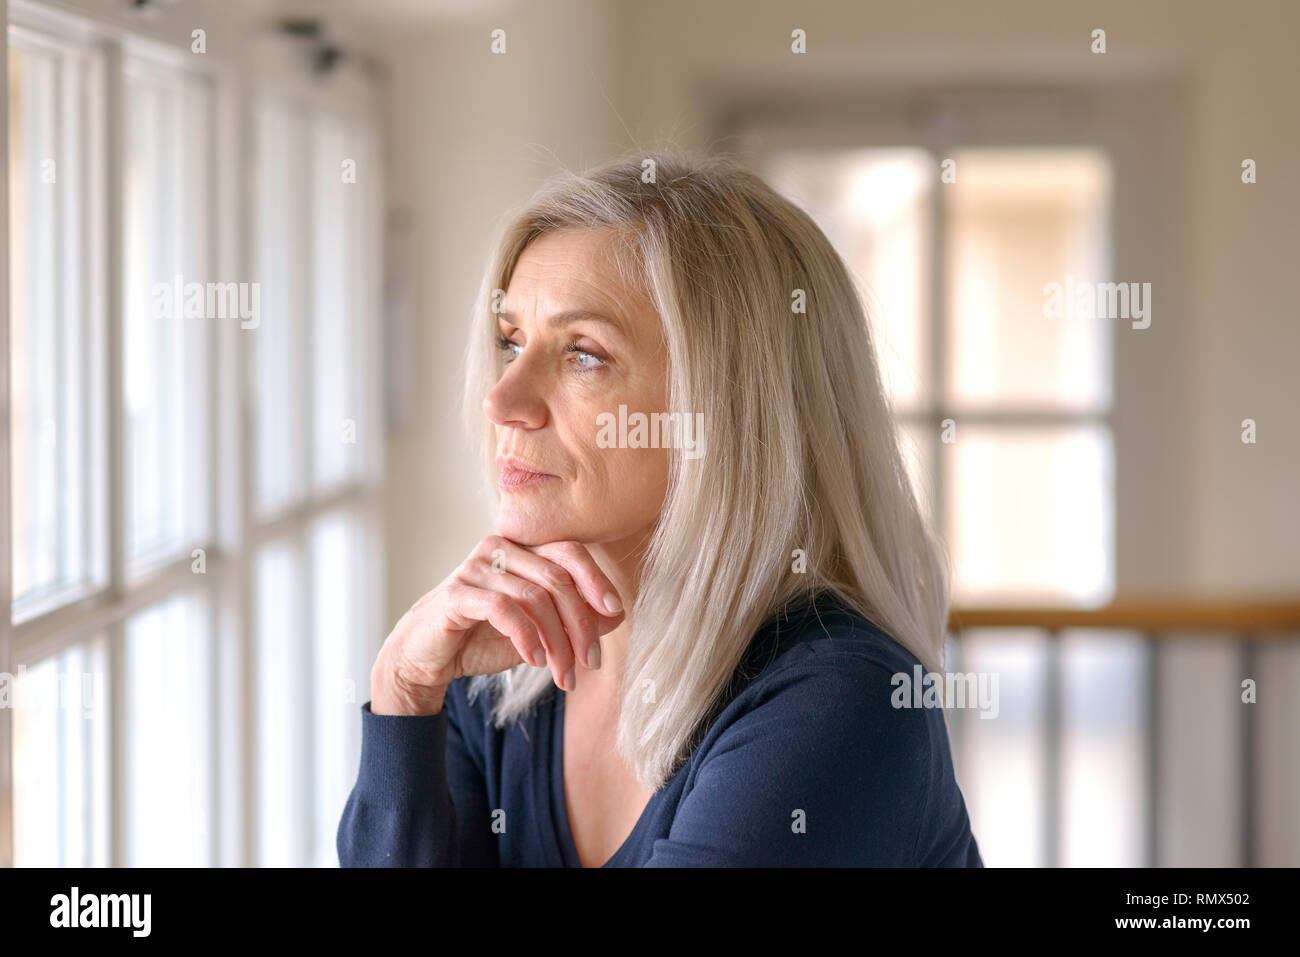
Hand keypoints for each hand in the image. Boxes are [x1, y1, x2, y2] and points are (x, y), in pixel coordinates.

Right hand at [371, 536, 624, 713]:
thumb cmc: (484, 638)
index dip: (596, 580)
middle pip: (557, 577)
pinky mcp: (458, 593)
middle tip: (590, 663)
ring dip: (557, 643)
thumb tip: (617, 614)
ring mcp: (476, 568)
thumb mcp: (539, 631)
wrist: (428, 657)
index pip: (569, 551)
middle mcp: (500, 549)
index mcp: (522, 549)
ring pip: (535, 598)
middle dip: (580, 624)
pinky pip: (505, 610)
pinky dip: (527, 637)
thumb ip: (573, 618)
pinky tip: (535, 661)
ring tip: (564, 675)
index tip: (615, 612)